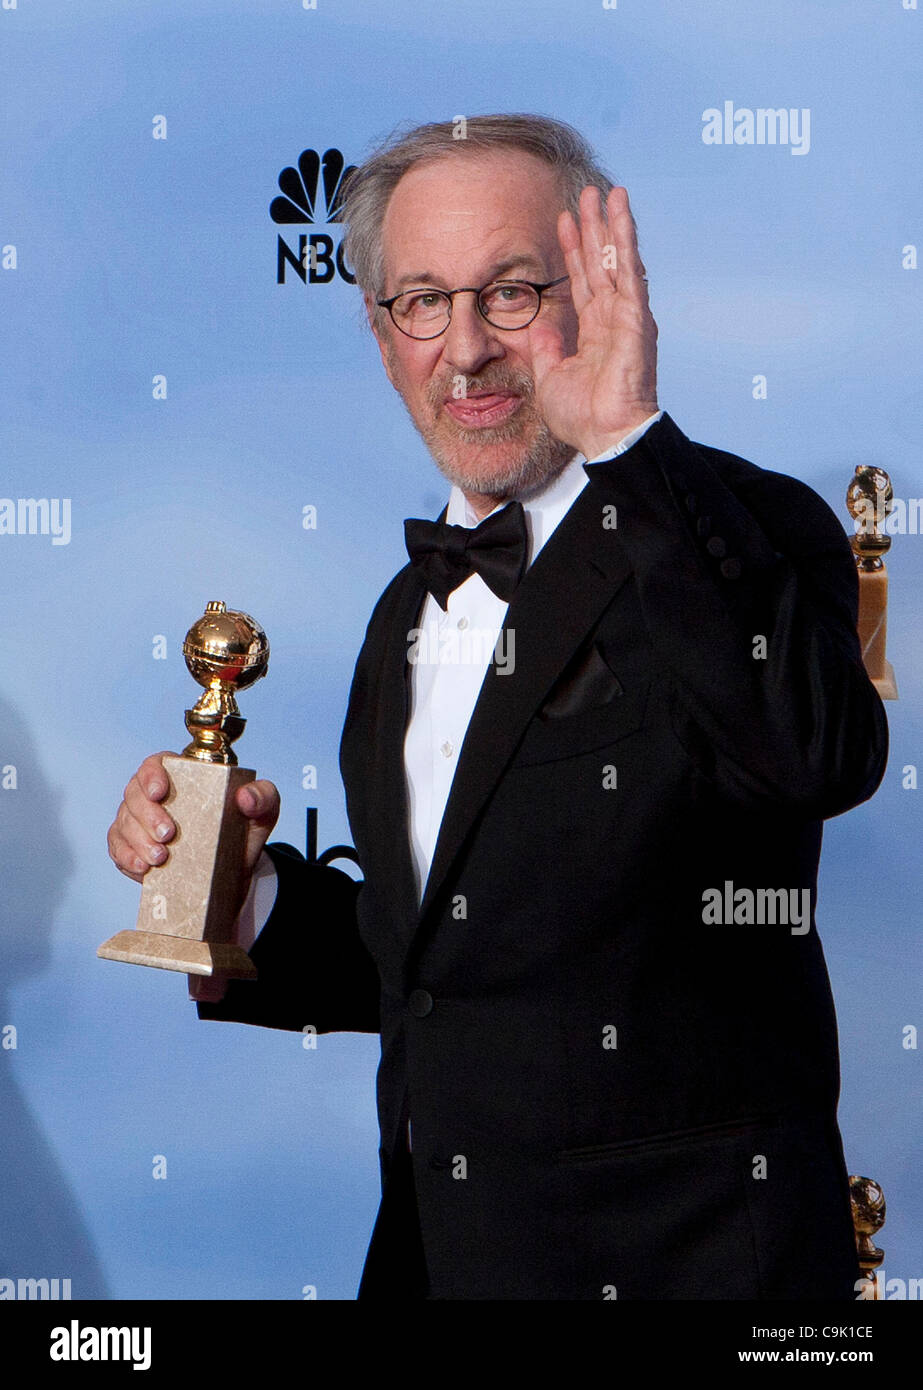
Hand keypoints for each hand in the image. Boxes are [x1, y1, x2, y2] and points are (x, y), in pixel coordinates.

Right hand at [106, 751, 280, 885]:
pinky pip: (117, 848)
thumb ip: (264, 797)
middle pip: (134, 794)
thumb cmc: (243, 832)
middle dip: (147, 814)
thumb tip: (246, 796)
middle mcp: (154, 796)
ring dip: (137, 840)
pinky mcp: (132, 847)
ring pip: (124, 822)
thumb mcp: (263, 813)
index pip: (155, 764)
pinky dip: (126, 857)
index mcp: (182, 777)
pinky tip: (142, 868)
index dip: (151, 775)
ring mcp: (139, 822)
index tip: (160, 792)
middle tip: (168, 835)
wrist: (233, 875)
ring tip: (160, 858)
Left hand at [528, 184, 658, 460]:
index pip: (582, 281)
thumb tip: (540, 327)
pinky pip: (630, 272)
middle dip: (593, 228)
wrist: (605, 436)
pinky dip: (626, 241)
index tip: (564, 222)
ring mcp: (628, 316)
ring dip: (613, 224)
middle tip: (587, 194)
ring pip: (618, 259)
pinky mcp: (637, 317)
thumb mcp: (550, 378)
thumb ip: (546, 350)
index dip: (573, 252)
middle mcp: (613, 319)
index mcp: (594, 332)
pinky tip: (621, 215)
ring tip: (607, 191)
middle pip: (600, 262)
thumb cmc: (583, 417)